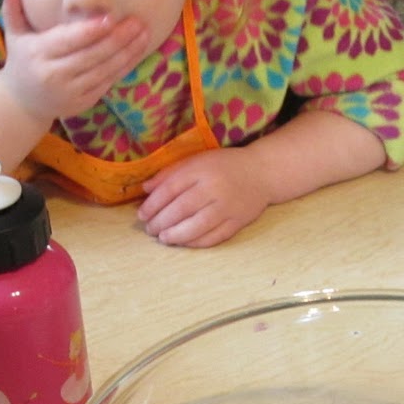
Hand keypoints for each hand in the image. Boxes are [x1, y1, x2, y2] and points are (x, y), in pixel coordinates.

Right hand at [0, 0, 151, 123]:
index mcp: (38, 54)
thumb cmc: (21, 61)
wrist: (22, 103)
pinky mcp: (83, 102)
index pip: (69, 40)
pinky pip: (107, 82)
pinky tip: (136, 52)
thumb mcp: (14, 35)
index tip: (110, 17)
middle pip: (91, 55)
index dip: (91, 31)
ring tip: (143, 33)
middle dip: (117, 39)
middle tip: (137, 22)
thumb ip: (13, 9)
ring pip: (103, 70)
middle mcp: (54, 74)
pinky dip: (124, 67)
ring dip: (126, 52)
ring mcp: (70, 91)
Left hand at [138, 147, 270, 246]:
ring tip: (164, 238)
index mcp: (201, 170)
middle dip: (160, 222)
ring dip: (176, 235)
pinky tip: (184, 242)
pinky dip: (196, 242)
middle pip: (181, 209)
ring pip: (196, 227)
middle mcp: (214, 188)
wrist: (262, 172)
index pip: (170, 189)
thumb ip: (171, 173)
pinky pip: (214, 237)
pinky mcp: (238, 222)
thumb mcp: (196, 160)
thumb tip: (145, 189)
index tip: (142, 215)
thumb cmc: (224, 165)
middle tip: (150, 229)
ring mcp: (227, 207)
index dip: (152, 205)